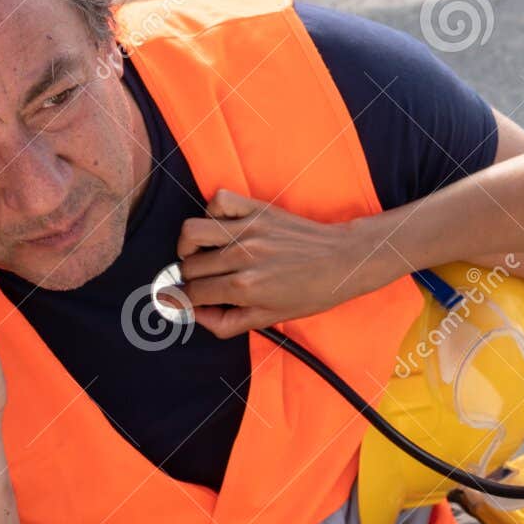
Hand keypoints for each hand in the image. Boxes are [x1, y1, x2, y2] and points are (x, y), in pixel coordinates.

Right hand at [175, 189, 387, 337]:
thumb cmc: (309, 293)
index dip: (183, 299)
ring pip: (191, 231)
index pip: (193, 292)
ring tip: (199, 253)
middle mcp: (243, 256)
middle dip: (187, 277)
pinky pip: (218, 200)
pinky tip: (220, 229)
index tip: (182, 298)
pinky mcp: (258, 209)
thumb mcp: (268, 319)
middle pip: (189, 265)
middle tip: (199, 281)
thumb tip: (195, 313)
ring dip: (187, 245)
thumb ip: (226, 323)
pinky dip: (211, 213)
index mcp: (245, 287)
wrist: (341, 262)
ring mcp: (249, 229)